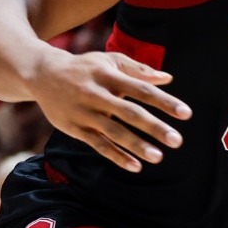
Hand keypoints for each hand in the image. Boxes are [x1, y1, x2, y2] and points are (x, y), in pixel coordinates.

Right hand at [30, 48, 190, 172]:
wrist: (41, 73)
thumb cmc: (84, 67)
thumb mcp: (109, 61)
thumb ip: (139, 70)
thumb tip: (168, 78)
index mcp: (108, 75)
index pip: (142, 89)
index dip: (164, 101)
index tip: (186, 114)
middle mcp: (96, 94)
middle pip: (129, 113)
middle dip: (154, 127)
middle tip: (177, 141)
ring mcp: (84, 113)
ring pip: (113, 132)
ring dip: (136, 145)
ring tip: (159, 157)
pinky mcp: (74, 128)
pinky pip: (97, 145)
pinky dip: (116, 156)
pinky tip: (136, 166)